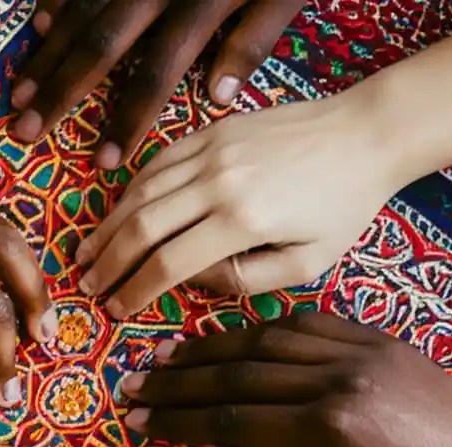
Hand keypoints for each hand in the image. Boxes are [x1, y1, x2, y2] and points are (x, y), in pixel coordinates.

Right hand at [12, 0, 306, 168]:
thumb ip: (255, 39)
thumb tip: (219, 95)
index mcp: (202, 2)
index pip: (155, 72)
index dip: (126, 119)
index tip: (102, 161)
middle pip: (101, 44)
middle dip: (60, 90)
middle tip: (24, 129)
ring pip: (83, 9)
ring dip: (48, 51)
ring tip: (20, 92)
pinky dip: (57, 0)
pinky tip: (37, 26)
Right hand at [76, 93, 400, 317]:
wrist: (365, 134)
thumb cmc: (343, 207)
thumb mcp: (309, 263)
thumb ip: (246, 281)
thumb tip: (191, 280)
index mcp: (244, 220)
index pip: (169, 263)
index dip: (133, 291)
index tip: (114, 310)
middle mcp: (218, 181)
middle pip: (141, 227)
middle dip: (107, 261)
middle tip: (86, 286)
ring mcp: (210, 150)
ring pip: (139, 192)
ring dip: (107, 226)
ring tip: (86, 254)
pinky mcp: (210, 129)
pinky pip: (156, 163)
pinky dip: (130, 191)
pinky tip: (118, 214)